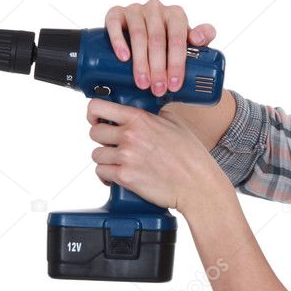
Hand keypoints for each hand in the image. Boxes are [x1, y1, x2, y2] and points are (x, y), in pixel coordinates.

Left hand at [87, 99, 230, 215]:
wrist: (197, 184)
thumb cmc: (191, 156)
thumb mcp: (175, 124)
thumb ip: (153, 116)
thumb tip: (141, 114)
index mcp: (140, 119)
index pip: (98, 107)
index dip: (93, 113)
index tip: (97, 119)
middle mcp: (130, 135)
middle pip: (94, 132)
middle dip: (103, 139)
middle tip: (114, 145)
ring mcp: (126, 156)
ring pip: (96, 154)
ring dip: (106, 159)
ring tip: (120, 162)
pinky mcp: (125, 177)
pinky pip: (102, 173)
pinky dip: (108, 175)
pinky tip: (118, 175)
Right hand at [104, 0, 216, 96]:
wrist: (145, 36)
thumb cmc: (170, 40)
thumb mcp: (189, 41)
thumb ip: (204, 36)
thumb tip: (199, 39)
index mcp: (175, 15)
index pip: (177, 38)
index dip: (176, 63)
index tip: (174, 84)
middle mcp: (156, 8)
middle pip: (157, 39)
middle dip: (158, 68)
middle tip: (158, 89)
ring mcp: (135, 9)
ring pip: (138, 35)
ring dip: (140, 62)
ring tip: (143, 83)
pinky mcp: (116, 13)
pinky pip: (114, 24)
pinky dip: (118, 41)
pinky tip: (123, 57)